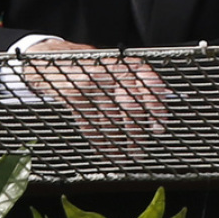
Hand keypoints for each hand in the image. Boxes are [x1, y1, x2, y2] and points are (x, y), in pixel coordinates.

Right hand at [23, 40, 169, 151]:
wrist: (55, 61)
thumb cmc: (94, 69)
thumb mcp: (118, 70)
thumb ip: (139, 83)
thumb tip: (163, 103)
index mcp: (126, 63)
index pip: (148, 83)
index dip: (156, 107)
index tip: (159, 126)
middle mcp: (110, 72)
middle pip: (129, 106)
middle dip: (136, 131)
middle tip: (140, 148)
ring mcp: (91, 84)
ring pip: (109, 119)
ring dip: (118, 142)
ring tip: (126, 155)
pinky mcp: (73, 96)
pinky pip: (89, 123)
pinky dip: (99, 141)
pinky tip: (107, 151)